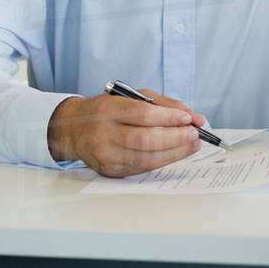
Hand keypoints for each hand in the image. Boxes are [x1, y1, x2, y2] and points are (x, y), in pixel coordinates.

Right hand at [47, 89, 204, 176]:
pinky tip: (175, 154)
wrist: (73, 129)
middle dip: (176, 139)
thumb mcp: (130, 97)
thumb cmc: (105, 110)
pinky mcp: (110, 170)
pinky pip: (142, 168)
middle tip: (195, 135)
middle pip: (146, 139)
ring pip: (146, 158)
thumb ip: (162, 104)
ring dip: (175, 153)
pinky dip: (162, 161)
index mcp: (108, 109)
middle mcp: (104, 132)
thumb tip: (194, 117)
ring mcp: (106, 154)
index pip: (143, 114)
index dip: (169, 118)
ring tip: (192, 145)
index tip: (188, 119)